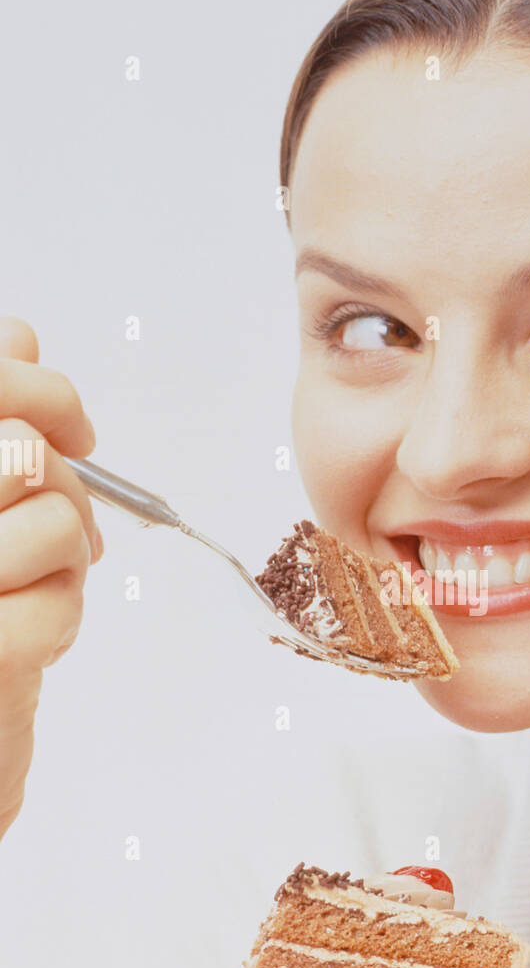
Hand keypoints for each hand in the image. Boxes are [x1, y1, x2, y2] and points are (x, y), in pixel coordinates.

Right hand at [0, 317, 100, 838]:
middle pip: (23, 453)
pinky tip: (34, 634)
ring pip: (51, 523)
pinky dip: (61, 619)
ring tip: (39, 584)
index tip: (73, 426)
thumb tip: (18, 333)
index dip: (39, 387)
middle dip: (67, 487)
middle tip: (60, 525)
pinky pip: (54, 610)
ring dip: (65, 557)